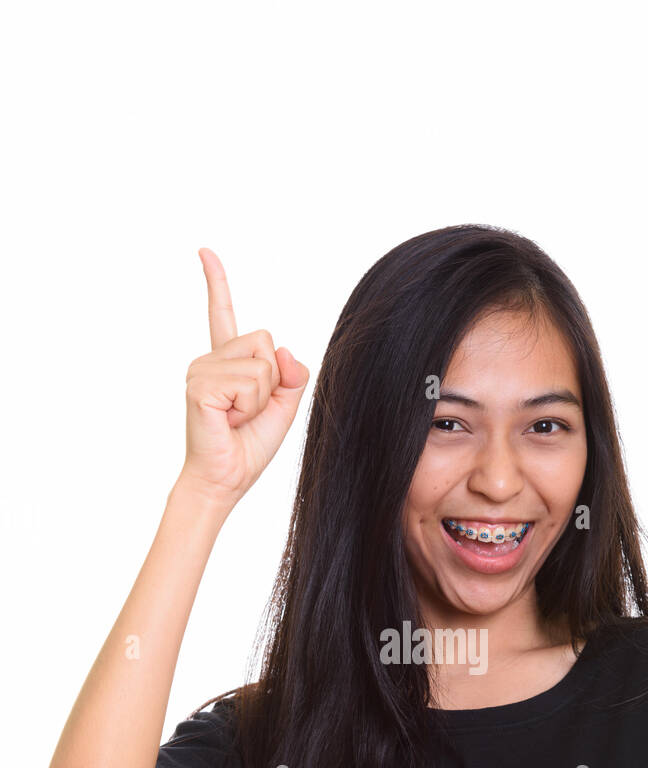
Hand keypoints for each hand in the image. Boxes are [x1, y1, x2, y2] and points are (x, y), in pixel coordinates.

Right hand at [180, 247, 308, 505]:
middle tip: (247, 411)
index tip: (204, 251)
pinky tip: (229, 419)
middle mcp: (209, 360)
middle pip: (264, 340)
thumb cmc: (248, 448)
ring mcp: (201, 370)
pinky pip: (250, 381)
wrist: (226, 480)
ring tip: (237, 418)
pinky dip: (250, 405)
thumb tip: (282, 350)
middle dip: (272, 380)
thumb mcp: (283, 407)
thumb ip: (291, 375)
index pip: (222, 314)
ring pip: (261, 363)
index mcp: (226, 362)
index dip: (217, 282)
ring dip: (261, 397)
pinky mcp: (200, 385)